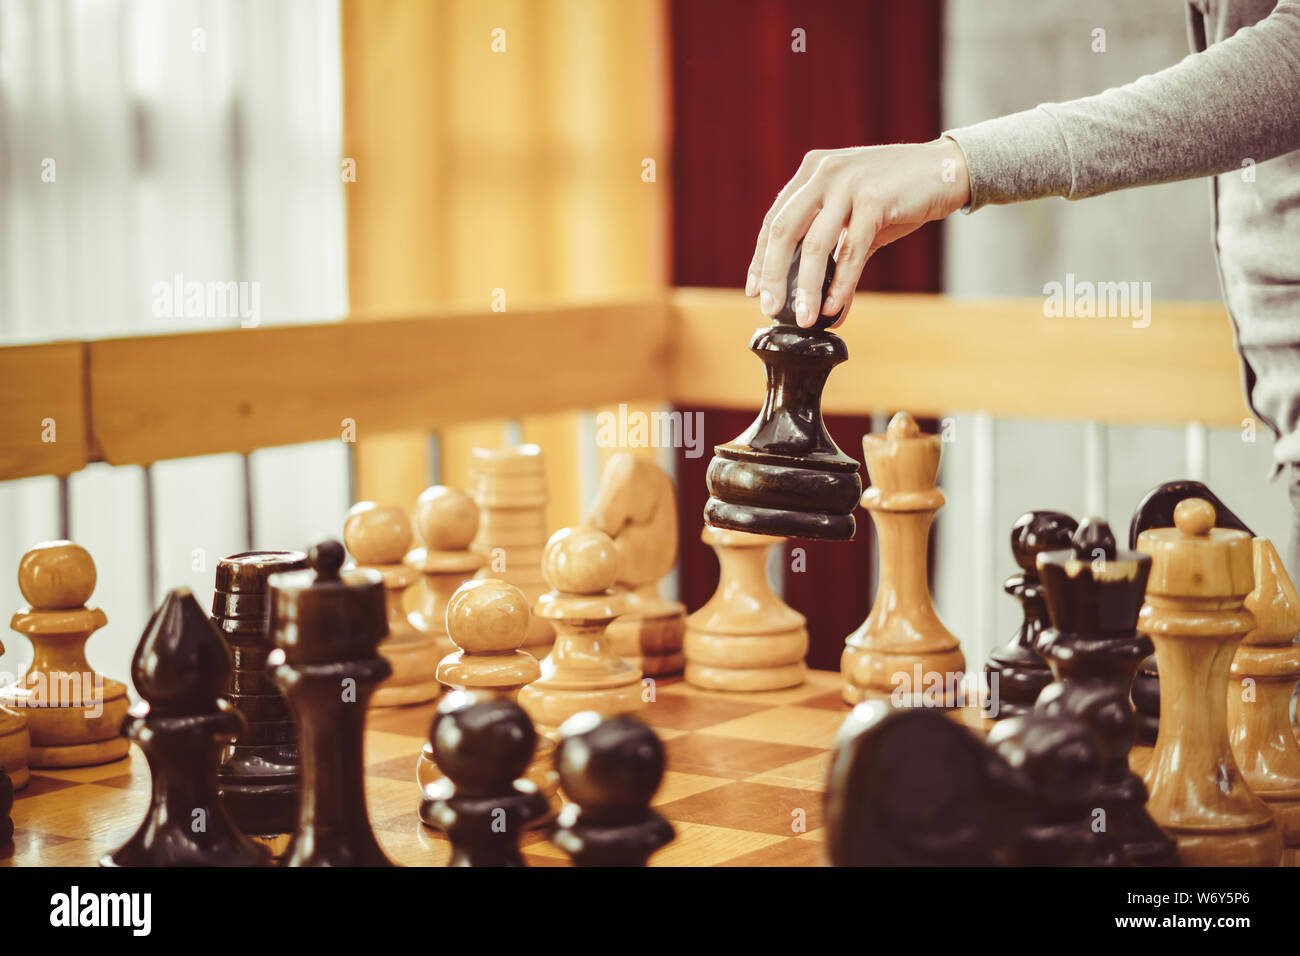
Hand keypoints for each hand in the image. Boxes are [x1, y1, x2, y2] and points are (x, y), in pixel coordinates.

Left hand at [746, 138, 970, 327]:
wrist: (946, 171)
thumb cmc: (897, 196)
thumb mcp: (857, 220)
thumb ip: (835, 258)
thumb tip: (825, 310)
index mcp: (811, 173)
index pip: (774, 220)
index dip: (760, 258)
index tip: (756, 291)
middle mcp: (824, 173)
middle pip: (783, 231)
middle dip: (772, 274)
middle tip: (770, 308)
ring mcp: (848, 184)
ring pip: (814, 245)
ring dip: (805, 288)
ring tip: (804, 318)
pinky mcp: (875, 200)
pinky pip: (850, 251)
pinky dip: (841, 284)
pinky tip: (835, 307)